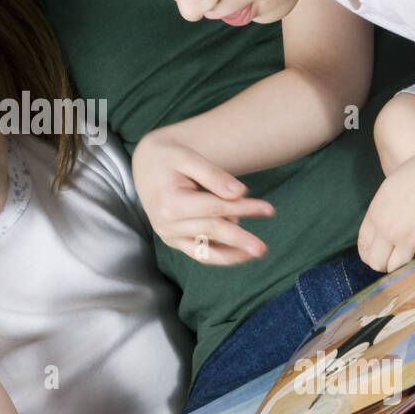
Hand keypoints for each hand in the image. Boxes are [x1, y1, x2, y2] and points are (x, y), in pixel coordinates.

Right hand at [131, 128, 274, 264]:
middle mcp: (166, 224)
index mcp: (169, 202)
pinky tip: (240, 251)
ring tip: (254, 253)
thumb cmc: (168, 157)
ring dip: (231, 255)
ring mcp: (169, 235)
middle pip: (211, 231)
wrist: (146, 165)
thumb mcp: (188, 157)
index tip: (268, 209)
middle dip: (240, 239)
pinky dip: (219, 255)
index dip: (243, 209)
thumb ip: (213, 175)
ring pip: (204, 252)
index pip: (214, 208)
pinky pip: (199, 254)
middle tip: (263, 248)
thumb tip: (240, 193)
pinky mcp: (173, 241)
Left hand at [358, 136, 414, 273]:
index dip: (370, 255)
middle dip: (383, 264)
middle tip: (393, 261)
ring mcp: (409, 240)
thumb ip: (383, 212)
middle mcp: (388, 230)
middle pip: (376, 263)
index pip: (364, 248)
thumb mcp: (391, 190)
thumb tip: (383, 231)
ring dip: (401, 267)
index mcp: (376, 215)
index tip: (378, 255)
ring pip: (396, 268)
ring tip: (409, 261)